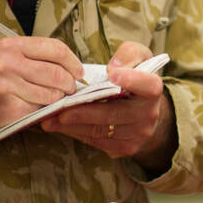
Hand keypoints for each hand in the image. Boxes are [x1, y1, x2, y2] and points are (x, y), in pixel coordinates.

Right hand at [0, 36, 83, 143]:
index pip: (56, 49)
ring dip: (58, 99)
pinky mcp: (9, 108)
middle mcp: (10, 63)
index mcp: (11, 46)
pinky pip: (39, 110)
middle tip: (70, 89)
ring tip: (50, 99)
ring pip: (53, 94)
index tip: (79, 71)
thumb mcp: (2, 56)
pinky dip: (43, 111)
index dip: (73, 61)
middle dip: (70, 84)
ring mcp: (9, 87)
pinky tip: (36, 108)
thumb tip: (69, 65)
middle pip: (58, 73)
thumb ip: (32, 57)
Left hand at [41, 41, 174, 163]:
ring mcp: (137, 134)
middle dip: (84, 112)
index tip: (112, 74)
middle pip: (114, 113)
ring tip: (49, 119)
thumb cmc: (136, 80)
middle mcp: (149, 115)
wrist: (145, 112)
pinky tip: (60, 126)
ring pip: (101, 131)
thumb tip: (113, 67)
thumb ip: (129, 54)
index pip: (147, 85)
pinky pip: (96, 141)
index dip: (131, 80)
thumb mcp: (138, 58)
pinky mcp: (124, 148)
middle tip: (60, 109)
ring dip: (73, 125)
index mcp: (153, 90)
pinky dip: (76, 133)